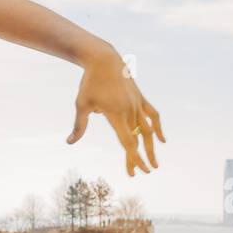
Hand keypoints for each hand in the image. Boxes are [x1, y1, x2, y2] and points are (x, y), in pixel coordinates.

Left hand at [67, 47, 165, 176]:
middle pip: (138, 140)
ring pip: (148, 130)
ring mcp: (137, 104)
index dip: (133, 159)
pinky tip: (162, 139)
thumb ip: (79, 126)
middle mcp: (130, 111)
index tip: (137, 172)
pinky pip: (153, 115)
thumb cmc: (90, 83)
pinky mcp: (140, 98)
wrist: (104, 59)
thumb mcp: (81, 104)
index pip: (128, 143)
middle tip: (144, 173)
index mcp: (117, 114)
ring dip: (152, 147)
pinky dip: (158, 127)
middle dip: (140, 158)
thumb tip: (70, 142)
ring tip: (155, 163)